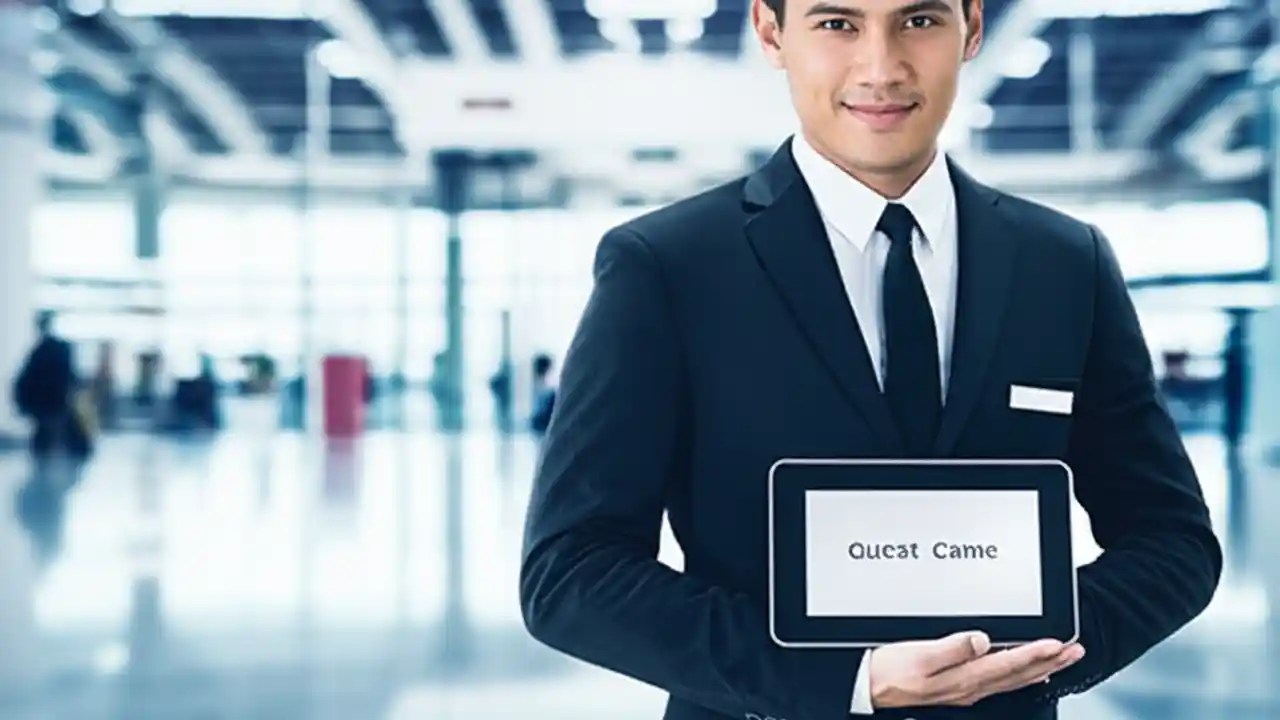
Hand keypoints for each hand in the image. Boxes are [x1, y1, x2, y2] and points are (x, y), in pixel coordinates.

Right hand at [869, 631, 1084, 708]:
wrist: (868, 689)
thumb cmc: (887, 672)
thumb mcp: (916, 656)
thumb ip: (951, 648)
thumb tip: (982, 640)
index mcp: (962, 678)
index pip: (1008, 664)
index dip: (1035, 653)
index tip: (1058, 643)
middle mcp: (968, 687)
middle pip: (1018, 674)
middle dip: (1050, 662)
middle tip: (1076, 650)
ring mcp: (964, 690)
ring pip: (1013, 679)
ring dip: (1041, 668)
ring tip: (1062, 659)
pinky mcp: (957, 688)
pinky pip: (999, 682)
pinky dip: (1019, 675)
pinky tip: (1028, 673)